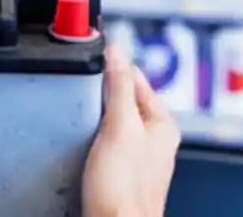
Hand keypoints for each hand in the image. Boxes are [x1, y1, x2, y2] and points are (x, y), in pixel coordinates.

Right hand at [82, 47, 180, 216]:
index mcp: (163, 125)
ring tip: (79, 116)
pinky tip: (82, 143)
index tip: (95, 55)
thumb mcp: (119, 126)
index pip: (138, 79)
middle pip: (125, 101)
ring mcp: (140, 158)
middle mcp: (156, 141)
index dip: (116, 66)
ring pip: (115, 123)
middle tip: (82, 90)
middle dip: (102, 94)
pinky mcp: (123, 173)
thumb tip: (117, 52)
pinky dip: (93, 139)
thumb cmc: (124, 189)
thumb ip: (119, 87)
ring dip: (96, 118)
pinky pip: (107, 144)